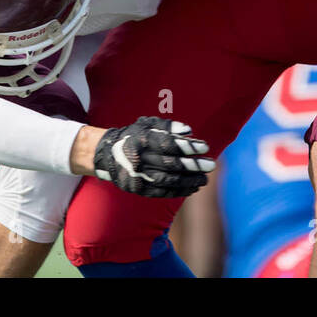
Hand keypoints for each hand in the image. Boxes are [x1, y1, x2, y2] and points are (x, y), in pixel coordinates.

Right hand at [93, 116, 214, 197]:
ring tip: (204, 179)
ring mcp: (137, 176)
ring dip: (189, 181)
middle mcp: (139, 159)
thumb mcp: (147, 124)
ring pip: (168, 180)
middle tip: (210, 165)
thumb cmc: (134, 136)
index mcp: (141, 140)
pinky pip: (162, 192)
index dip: (188, 146)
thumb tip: (188, 131)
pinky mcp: (138, 189)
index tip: (205, 147)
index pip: (168, 144)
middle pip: (170, 164)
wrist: (106, 155)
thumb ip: (168, 126)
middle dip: (193, 166)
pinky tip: (192, 188)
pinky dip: (179, 191)